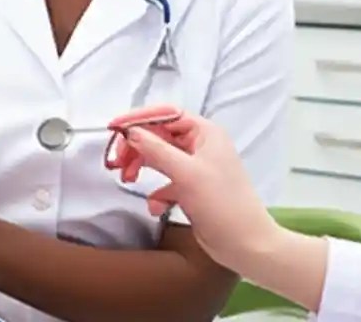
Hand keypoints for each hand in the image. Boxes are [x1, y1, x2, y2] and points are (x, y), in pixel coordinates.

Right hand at [113, 112, 279, 272]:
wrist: (246, 245)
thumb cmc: (222, 204)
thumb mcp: (186, 174)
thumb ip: (156, 150)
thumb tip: (131, 132)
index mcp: (205, 133)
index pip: (167, 114)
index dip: (139, 119)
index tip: (114, 128)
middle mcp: (201, 146)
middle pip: (160, 136)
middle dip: (137, 147)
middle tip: (117, 161)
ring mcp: (197, 169)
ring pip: (160, 159)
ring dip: (142, 167)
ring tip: (127, 180)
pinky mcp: (192, 190)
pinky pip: (166, 183)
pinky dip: (157, 192)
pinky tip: (156, 206)